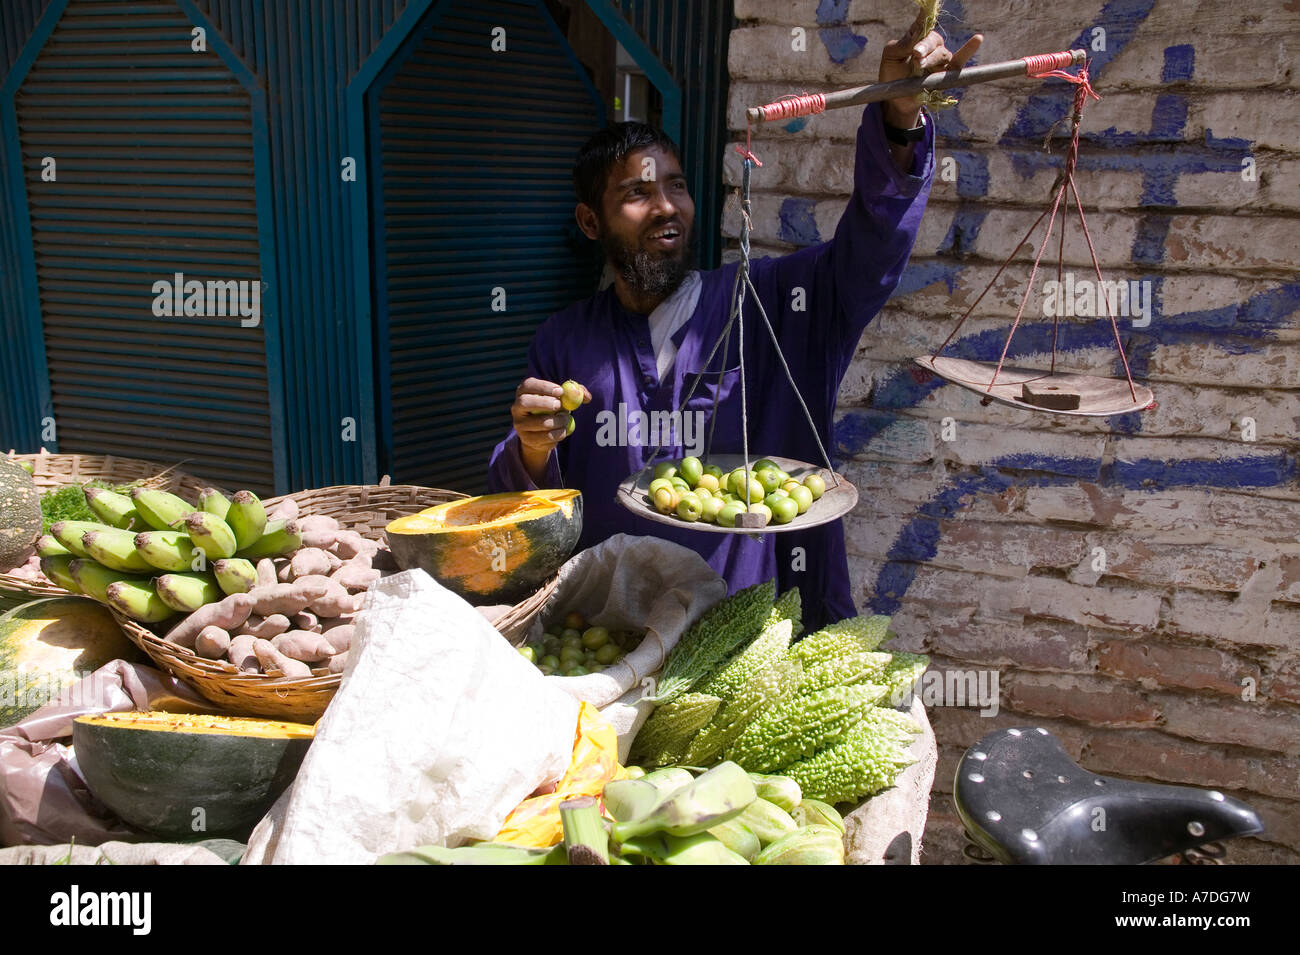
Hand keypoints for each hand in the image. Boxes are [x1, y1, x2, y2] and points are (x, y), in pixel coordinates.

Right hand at [511, 377, 589, 482]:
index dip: (543, 387)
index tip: (560, 391)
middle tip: (559, 405)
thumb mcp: (562, 399)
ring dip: (557, 421)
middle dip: (544, 403)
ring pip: (539, 422)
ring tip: (565, 419)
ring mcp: (520, 424)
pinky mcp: (526, 439)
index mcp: (523, 392)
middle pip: (525, 402)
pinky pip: (545, 437)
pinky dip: (559, 433)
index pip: (528, 385)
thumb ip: (575, 394)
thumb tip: (587, 396)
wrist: (542, 435)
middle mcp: (517, 407)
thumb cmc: (553, 410)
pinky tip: (561, 430)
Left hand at [879, 10, 982, 127]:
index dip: (926, 13)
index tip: (927, 4)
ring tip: (919, 65)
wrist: (897, 98)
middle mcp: (931, 45)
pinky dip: (969, 50)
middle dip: (924, 47)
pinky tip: (977, 39)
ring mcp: (941, 58)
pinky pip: (960, 60)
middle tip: (915, 56)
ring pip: (942, 53)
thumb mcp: (891, 57)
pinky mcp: (947, 72)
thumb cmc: (893, 74)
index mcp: (917, 36)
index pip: (924, 22)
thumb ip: (901, 44)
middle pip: (933, 40)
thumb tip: (917, 37)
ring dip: (931, 59)